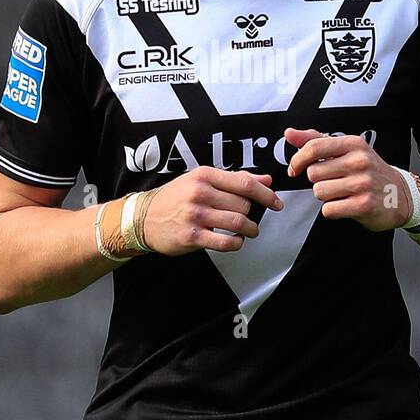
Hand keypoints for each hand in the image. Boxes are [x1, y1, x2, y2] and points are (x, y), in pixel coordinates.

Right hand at [141, 167, 284, 255]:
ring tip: (249, 231)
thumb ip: (234, 180)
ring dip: (250, 230)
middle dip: (253, 214)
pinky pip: (225, 242)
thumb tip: (266, 181)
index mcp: (204, 176)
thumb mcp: (201, 180)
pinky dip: (236, 243)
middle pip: (244, 204)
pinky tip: (235, 241)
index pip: (244, 183)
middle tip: (251, 218)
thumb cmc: (175, 198)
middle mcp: (200, 193)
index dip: (266, 194)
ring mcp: (195, 215)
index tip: (276, 203)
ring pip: (238, 222)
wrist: (143, 218)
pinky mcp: (192, 236)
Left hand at [284, 128, 410, 231]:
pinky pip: (328, 209)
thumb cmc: (368, 171)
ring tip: (342, 193)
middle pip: (313, 173)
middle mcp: (359, 161)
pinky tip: (347, 205)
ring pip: (319, 192)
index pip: (314, 147)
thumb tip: (289, 133)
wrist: (402, 195)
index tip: (294, 169)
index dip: (297, 160)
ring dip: (325, 196)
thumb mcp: (347, 150)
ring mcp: (362, 183)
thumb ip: (317, 141)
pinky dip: (333, 210)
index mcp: (354, 144)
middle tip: (334, 182)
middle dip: (318, 180)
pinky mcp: (364, 205)